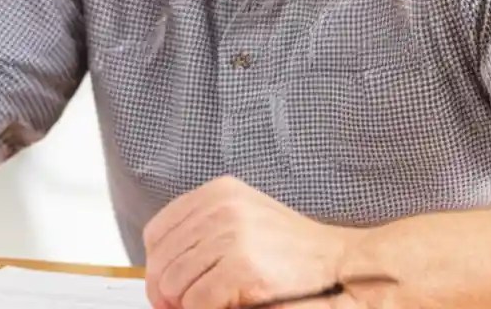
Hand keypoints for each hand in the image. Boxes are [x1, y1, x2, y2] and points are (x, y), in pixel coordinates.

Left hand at [143, 177, 365, 308]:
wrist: (336, 259)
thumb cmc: (288, 248)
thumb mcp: (241, 220)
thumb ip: (201, 235)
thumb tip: (157, 279)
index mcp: (217, 192)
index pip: (157, 232)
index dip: (154, 265)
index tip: (163, 288)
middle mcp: (221, 208)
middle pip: (161, 261)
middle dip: (165, 292)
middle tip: (178, 307)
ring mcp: (232, 236)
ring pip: (174, 284)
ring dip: (186, 304)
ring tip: (210, 303)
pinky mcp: (243, 268)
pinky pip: (197, 301)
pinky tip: (225, 306)